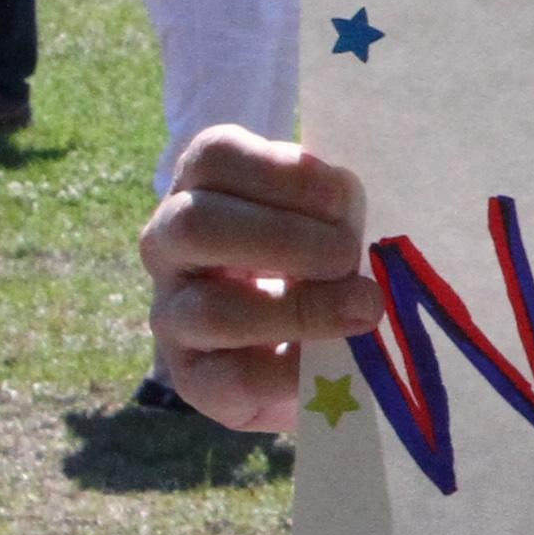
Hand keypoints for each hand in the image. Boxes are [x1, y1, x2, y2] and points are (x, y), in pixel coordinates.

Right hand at [144, 126, 386, 432]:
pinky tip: (337, 362)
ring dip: (300, 309)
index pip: (216, 156)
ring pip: (212, 310)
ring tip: (363, 307)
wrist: (306, 353)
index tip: (344, 200)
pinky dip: (294, 370)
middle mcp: (169, 243)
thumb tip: (364, 229)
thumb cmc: (322, 259)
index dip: (286, 174)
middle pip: (196, 225)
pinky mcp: (192, 378)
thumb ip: (337, 212)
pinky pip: (234, 377)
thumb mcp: (326, 219)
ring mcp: (172, 313)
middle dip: (285, 239)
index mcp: (203, 185)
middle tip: (349, 255)